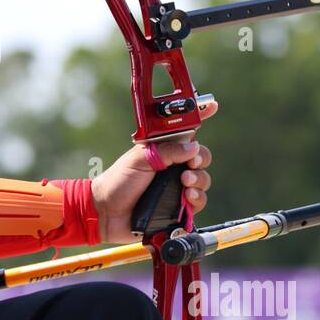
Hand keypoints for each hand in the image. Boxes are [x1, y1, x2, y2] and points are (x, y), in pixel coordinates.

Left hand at [90, 100, 217, 243]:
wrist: (107, 212)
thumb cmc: (118, 182)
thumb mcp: (139, 159)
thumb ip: (166, 151)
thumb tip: (192, 147)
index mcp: (163, 151)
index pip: (185, 132)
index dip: (200, 118)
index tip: (212, 106)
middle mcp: (172, 167)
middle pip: (200, 158)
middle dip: (200, 159)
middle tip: (189, 165)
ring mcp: (177, 187)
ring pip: (203, 180)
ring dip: (199, 180)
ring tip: (185, 183)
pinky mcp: (179, 208)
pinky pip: (199, 202)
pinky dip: (197, 199)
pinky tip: (187, 198)